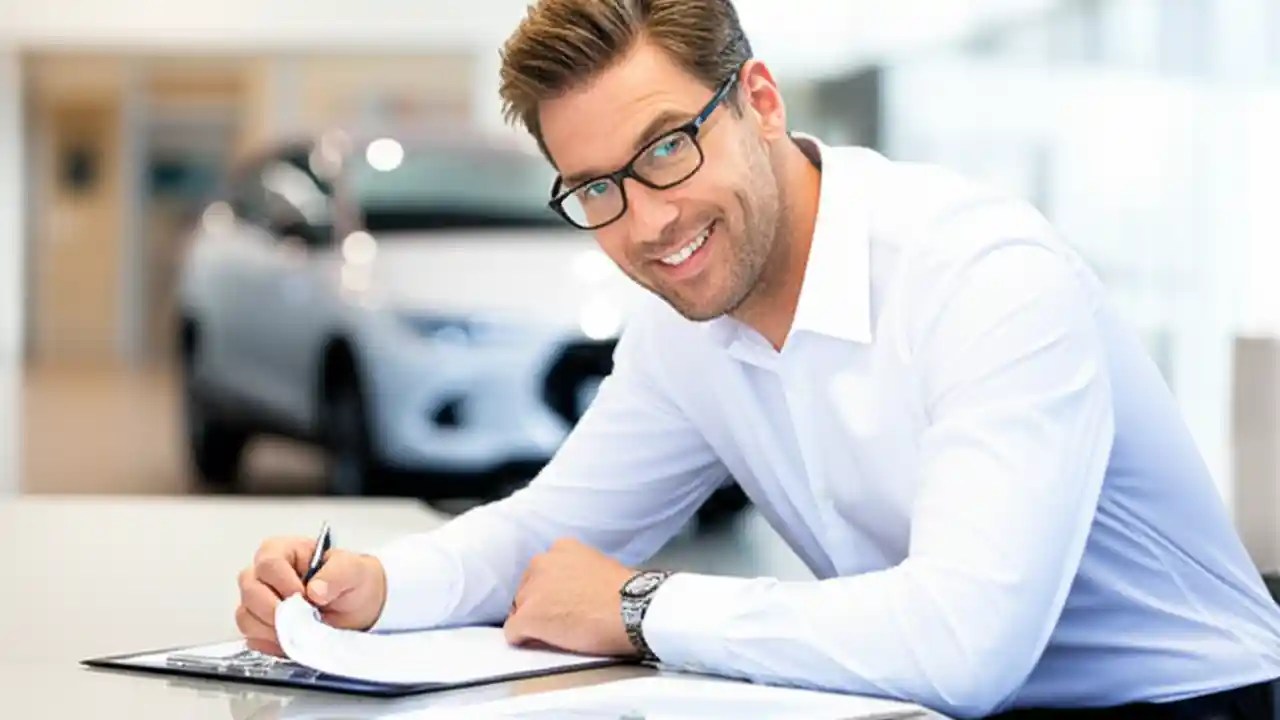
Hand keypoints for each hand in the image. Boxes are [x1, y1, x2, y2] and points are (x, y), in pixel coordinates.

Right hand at [235, 535, 386, 655]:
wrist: (360, 607)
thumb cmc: (352, 581)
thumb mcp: (353, 570)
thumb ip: (336, 574)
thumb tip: (315, 589)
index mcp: (283, 551)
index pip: (268, 563)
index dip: (284, 583)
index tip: (305, 597)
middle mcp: (265, 575)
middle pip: (250, 590)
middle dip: (275, 609)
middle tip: (301, 618)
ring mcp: (259, 602)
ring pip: (246, 616)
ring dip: (272, 629)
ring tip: (300, 629)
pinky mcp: (261, 627)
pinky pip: (252, 638)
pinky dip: (271, 643)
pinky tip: (293, 639)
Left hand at [503, 538, 637, 656]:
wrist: (632, 610)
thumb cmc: (627, 593)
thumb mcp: (599, 567)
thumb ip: (578, 572)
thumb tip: (575, 590)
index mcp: (561, 548)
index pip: (543, 571)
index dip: (552, 591)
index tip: (565, 602)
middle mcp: (541, 563)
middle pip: (528, 590)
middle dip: (541, 604)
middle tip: (562, 620)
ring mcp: (532, 591)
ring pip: (520, 610)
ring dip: (534, 622)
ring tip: (558, 634)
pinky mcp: (528, 617)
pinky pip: (513, 632)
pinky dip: (524, 640)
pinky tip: (542, 643)